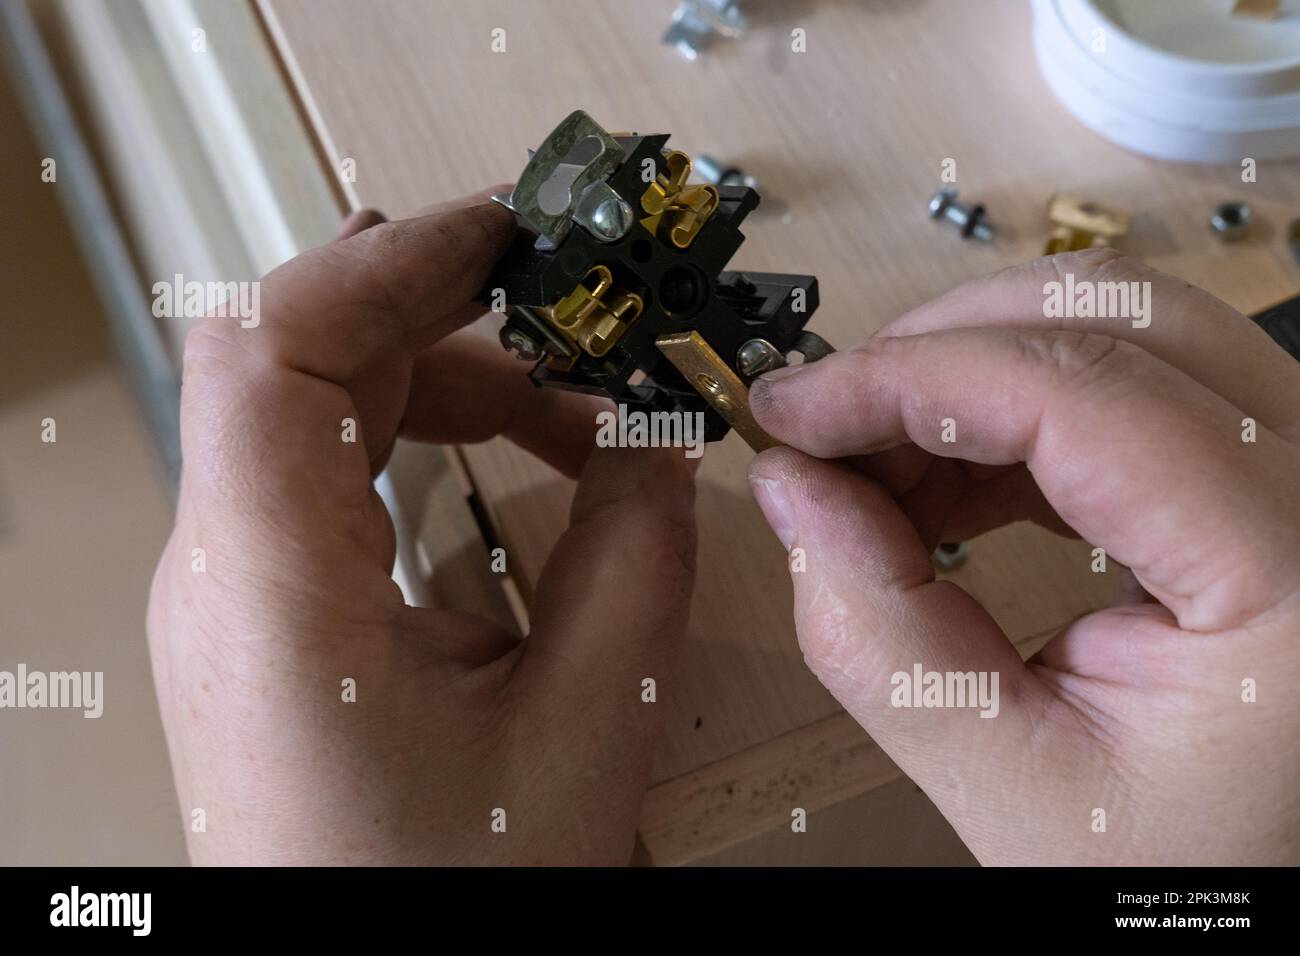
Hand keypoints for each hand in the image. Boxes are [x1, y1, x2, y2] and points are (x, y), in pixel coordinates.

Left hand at [148, 192, 696, 864]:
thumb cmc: (434, 904)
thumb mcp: (584, 729)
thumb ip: (637, 555)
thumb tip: (657, 432)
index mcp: (270, 589)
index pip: (273, 343)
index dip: (389, 259)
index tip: (502, 231)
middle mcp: (225, 576)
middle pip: (307, 359)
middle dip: (451, 317)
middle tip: (572, 313)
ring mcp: (241, 595)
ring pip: (322, 409)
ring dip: (451, 381)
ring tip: (573, 409)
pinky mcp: (276, 616)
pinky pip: (335, 475)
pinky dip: (429, 439)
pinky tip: (508, 449)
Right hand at [747, 249, 1299, 864]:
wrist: (1258, 884)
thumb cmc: (1176, 867)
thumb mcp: (1012, 786)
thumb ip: (880, 637)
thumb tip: (794, 488)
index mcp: (1295, 580)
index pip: (1085, 398)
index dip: (911, 381)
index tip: (796, 407)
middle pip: (1118, 318)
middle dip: (941, 352)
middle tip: (827, 424)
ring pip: (1119, 331)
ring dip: (968, 379)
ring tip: (874, 473)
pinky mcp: (1262, 477)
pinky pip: (1125, 386)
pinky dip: (1008, 419)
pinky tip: (941, 486)